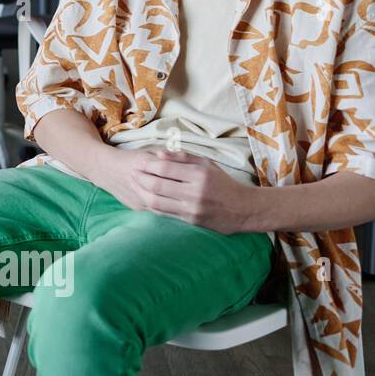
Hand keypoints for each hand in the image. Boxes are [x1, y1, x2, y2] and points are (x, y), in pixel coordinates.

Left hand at [99, 148, 252, 232]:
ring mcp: (192, 208)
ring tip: (134, 186)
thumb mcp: (207, 164)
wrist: (244, 209)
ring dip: (141, 193)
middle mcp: (195, 192)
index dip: (148, 166)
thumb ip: (182, 158)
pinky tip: (145, 199)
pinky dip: (152, 205)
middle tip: (131, 174)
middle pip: (157, 185)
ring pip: (157, 201)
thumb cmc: (223, 183)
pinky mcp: (190, 221)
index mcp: (199, 175)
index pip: (165, 169)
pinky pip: (164, 213)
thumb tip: (158, 154)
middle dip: (140, 178)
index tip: (138, 163)